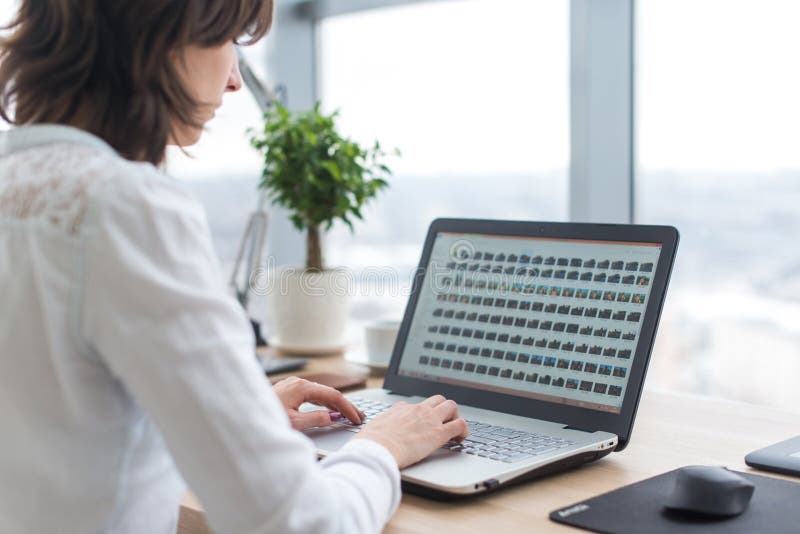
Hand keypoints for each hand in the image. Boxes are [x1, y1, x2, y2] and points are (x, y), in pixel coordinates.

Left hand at [272, 376, 364, 430]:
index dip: (348, 408)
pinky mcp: (288, 392)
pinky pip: (311, 396)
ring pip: (320, 394)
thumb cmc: (263, 420)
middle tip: (359, 417)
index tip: (357, 418)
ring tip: (348, 415)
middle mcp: (298, 383)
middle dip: (345, 406)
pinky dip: (323, 404)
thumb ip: (317, 419)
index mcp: (301, 387)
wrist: (240, 419)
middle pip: (328, 393)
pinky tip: (330, 411)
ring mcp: (292, 386)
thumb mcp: (294, 424)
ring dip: (335, 405)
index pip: (333, 396)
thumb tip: (334, 417)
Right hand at [353, 395, 467, 468]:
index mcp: (399, 410)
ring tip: (454, 428)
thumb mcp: (370, 431)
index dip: (419, 415)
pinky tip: (461, 438)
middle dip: (442, 409)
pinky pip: (459, 424)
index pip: (413, 406)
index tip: (419, 424)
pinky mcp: (438, 432)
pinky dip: (464, 430)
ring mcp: (429, 419)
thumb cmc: (370, 444)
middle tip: (443, 421)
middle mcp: (416, 410)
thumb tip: (368, 438)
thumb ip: (375, 431)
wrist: (377, 448)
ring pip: (451, 405)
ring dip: (455, 415)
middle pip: (436, 399)